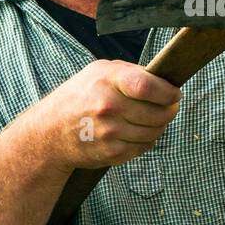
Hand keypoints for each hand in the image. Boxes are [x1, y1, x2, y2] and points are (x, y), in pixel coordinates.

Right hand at [43, 60, 180, 169]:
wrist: (50, 132)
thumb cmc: (79, 97)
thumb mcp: (99, 72)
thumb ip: (131, 73)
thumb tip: (164, 81)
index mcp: (107, 81)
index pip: (148, 87)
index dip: (168, 92)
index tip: (175, 93)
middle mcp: (108, 107)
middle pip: (157, 112)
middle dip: (170, 109)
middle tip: (170, 106)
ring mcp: (110, 133)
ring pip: (155, 132)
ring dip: (160, 125)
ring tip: (154, 118)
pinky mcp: (112, 153)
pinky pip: (144, 147)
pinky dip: (147, 139)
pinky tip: (138, 131)